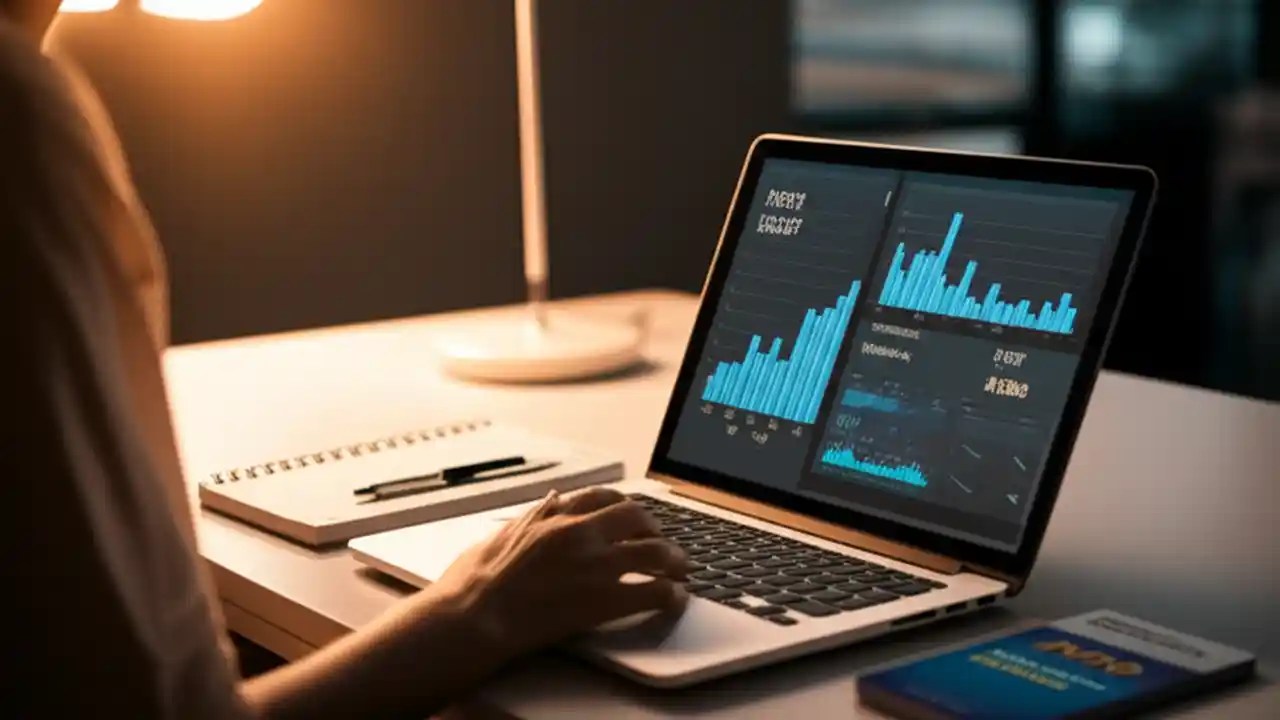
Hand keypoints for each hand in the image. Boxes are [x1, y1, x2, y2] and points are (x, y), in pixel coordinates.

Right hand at [432, 487, 689, 662]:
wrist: (473, 617)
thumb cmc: (474, 582)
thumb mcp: (500, 534)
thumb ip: (531, 516)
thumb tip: (549, 500)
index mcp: (555, 515)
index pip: (603, 497)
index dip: (624, 506)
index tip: (632, 517)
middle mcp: (580, 532)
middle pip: (637, 517)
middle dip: (654, 530)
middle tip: (660, 544)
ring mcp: (595, 564)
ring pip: (655, 551)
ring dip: (674, 560)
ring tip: (680, 571)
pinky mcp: (604, 599)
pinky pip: (655, 591)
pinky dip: (672, 595)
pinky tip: (675, 600)